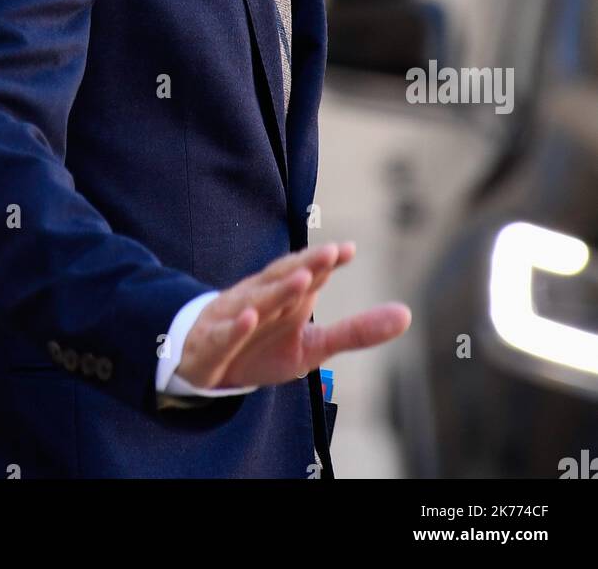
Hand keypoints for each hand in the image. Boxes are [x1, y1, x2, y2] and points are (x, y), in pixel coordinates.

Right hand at [175, 241, 410, 389]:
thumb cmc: (263, 346)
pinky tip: (250, 317)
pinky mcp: (212, 344)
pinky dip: (235, 326)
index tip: (349, 250)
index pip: (307, 272)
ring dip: (278, 289)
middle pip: (283, 277)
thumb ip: (357, 330)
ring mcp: (235, 317)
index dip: (326, 261)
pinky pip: (224, 334)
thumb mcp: (314, 345)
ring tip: (302, 278)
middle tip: (330, 254)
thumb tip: (408, 314)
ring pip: (257, 300)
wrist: (205, 362)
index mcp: (286, 295)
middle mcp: (261, 298)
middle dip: (305, 264)